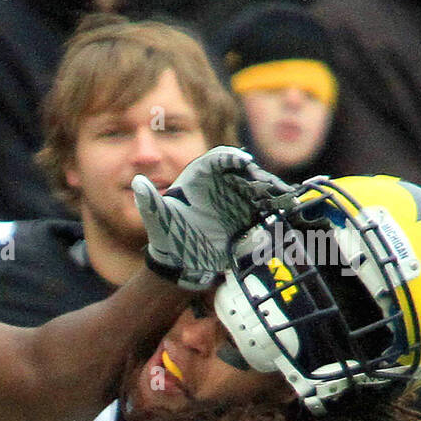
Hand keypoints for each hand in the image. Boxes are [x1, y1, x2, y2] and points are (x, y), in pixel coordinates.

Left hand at [132, 146, 293, 289]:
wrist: (181, 263)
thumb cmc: (166, 237)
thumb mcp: (156, 219)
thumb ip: (148, 201)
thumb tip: (136, 181)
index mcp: (197, 178)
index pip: (216, 159)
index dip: (231, 157)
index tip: (244, 162)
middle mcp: (218, 183)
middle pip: (242, 170)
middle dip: (256, 174)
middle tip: (267, 183)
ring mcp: (234, 198)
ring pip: (256, 186)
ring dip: (269, 189)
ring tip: (282, 196)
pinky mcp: (246, 214)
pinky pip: (263, 205)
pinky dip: (274, 206)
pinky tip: (284, 209)